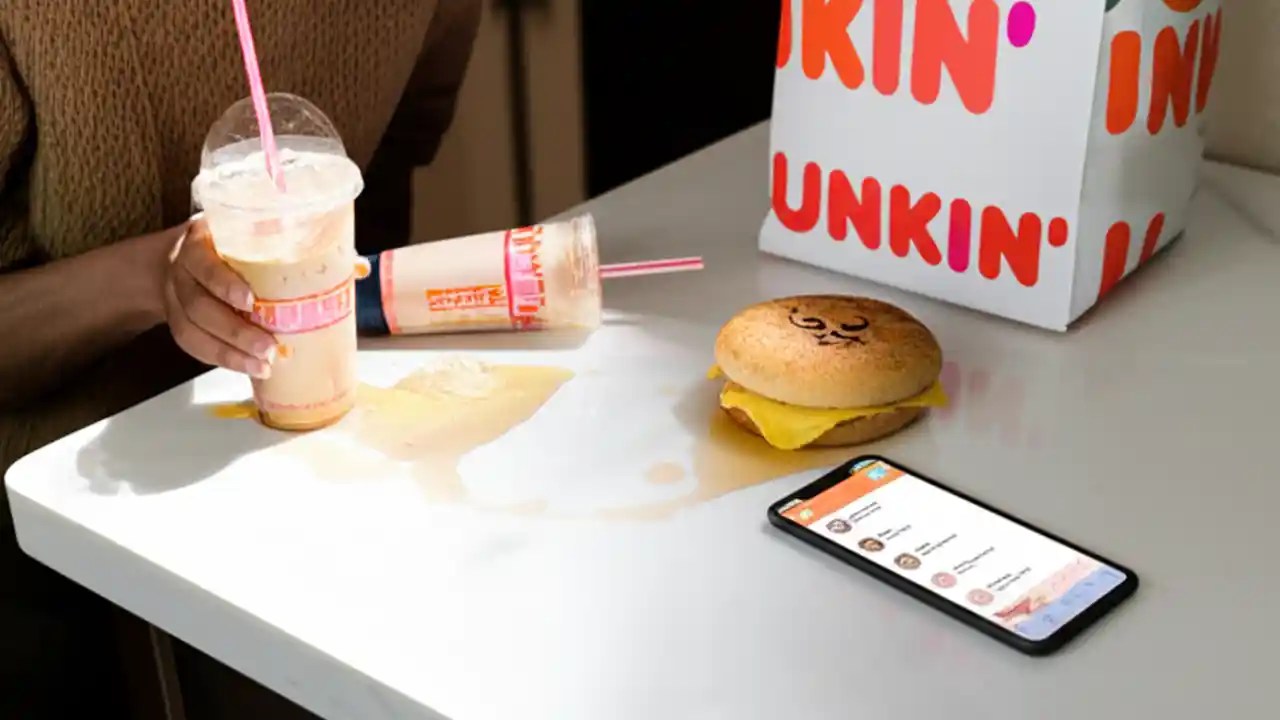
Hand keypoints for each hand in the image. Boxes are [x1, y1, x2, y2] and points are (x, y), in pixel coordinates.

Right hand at [164, 216, 276, 377]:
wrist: (180, 255)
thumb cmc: (228, 242)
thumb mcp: (249, 229)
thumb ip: (288, 242)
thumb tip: (355, 262)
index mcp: (199, 242)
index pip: (204, 264)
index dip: (224, 285)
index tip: (250, 301)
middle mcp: (181, 271)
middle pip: (199, 305)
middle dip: (234, 331)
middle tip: (268, 347)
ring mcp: (174, 299)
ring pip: (192, 331)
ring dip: (229, 352)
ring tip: (262, 365)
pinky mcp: (178, 321)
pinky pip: (193, 345)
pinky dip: (222, 359)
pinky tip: (248, 366)